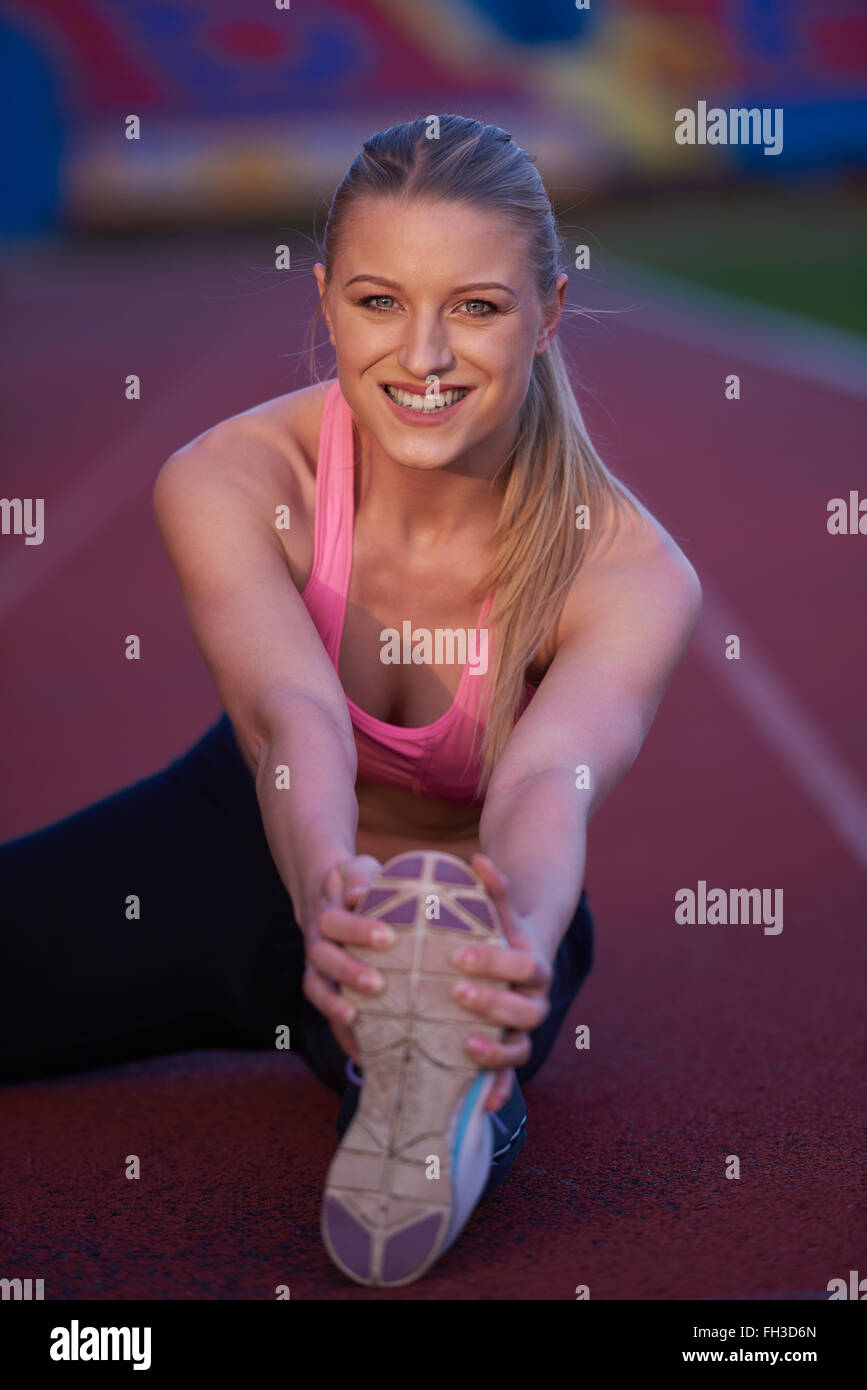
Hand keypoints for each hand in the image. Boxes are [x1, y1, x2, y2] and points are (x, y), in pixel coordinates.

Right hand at [302, 855, 390, 1060]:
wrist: (326, 893)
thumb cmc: (359, 882)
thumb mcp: (360, 868)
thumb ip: (361, 876)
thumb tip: (359, 892)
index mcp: (328, 910)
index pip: (335, 920)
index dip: (358, 929)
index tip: (388, 936)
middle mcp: (317, 940)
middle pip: (323, 957)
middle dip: (349, 971)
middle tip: (379, 984)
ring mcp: (317, 966)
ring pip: (317, 988)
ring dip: (335, 1006)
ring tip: (358, 1021)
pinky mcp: (323, 988)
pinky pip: (326, 1015)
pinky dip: (343, 1037)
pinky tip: (366, 1057)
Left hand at [452, 854, 553, 1111]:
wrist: (509, 963)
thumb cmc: (494, 934)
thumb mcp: (494, 912)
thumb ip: (492, 889)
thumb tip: (478, 859)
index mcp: (534, 966)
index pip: (525, 966)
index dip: (496, 963)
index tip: (460, 956)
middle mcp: (535, 1002)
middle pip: (528, 1011)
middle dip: (494, 1004)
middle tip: (456, 993)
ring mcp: (522, 1032)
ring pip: (522, 1048)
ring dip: (497, 1052)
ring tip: (464, 1046)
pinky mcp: (507, 1055)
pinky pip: (508, 1080)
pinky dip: (497, 1093)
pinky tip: (477, 1106)